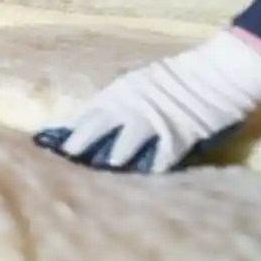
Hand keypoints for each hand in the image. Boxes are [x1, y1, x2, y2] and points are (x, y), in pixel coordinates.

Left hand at [33, 31, 260, 172]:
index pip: (87, 114)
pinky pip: (157, 160)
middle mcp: (131, 107)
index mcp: (120, 92)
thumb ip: (118, 104)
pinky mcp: (175, 139)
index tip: (45, 142)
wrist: (215, 75)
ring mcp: (153, 124)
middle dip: (78, 146)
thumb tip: (90, 123)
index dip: (68, 130)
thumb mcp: (140, 84)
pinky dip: (148, 171)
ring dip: (110, 162)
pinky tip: (139, 184)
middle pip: (96, 130)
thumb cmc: (176, 78)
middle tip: (64, 162)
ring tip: (98, 175)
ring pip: (123, 148)